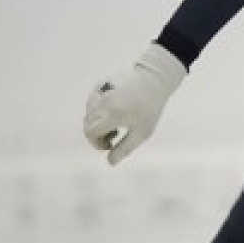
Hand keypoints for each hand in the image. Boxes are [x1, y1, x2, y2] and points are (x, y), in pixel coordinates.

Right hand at [83, 44, 185, 164]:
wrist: (155, 80)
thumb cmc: (150, 108)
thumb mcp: (142, 132)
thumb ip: (125, 148)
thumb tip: (110, 162)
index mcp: (113, 114)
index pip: (90, 134)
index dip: (97, 143)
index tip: (110, 145)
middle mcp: (103, 102)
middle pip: (88, 124)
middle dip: (98, 134)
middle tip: (116, 134)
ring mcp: (100, 91)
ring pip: (89, 113)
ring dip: (98, 121)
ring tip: (116, 122)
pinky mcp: (99, 84)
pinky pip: (92, 101)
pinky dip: (98, 109)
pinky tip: (113, 109)